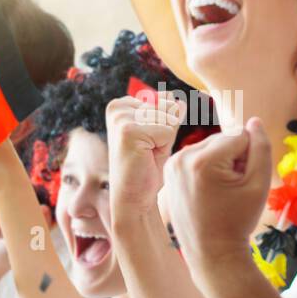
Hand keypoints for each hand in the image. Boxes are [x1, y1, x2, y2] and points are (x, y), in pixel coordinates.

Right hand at [105, 93, 184, 220]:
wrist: (135, 197)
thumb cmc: (147, 167)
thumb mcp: (161, 134)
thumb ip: (169, 115)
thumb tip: (178, 100)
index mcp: (121, 105)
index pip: (165, 100)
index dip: (165, 125)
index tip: (148, 143)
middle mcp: (118, 107)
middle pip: (168, 106)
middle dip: (166, 131)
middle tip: (149, 151)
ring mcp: (121, 118)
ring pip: (169, 117)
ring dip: (165, 140)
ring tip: (148, 154)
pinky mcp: (128, 131)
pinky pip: (166, 130)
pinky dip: (164, 147)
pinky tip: (146, 157)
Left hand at [161, 117, 269, 267]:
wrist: (211, 252)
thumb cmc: (237, 220)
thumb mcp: (259, 184)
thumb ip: (261, 147)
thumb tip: (253, 121)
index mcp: (203, 160)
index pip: (240, 136)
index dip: (249, 159)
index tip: (241, 185)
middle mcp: (182, 157)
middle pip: (223, 140)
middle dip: (234, 159)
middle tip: (231, 191)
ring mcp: (172, 164)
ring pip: (210, 147)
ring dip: (220, 163)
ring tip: (220, 192)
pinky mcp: (169, 171)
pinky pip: (197, 157)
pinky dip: (206, 168)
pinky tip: (208, 192)